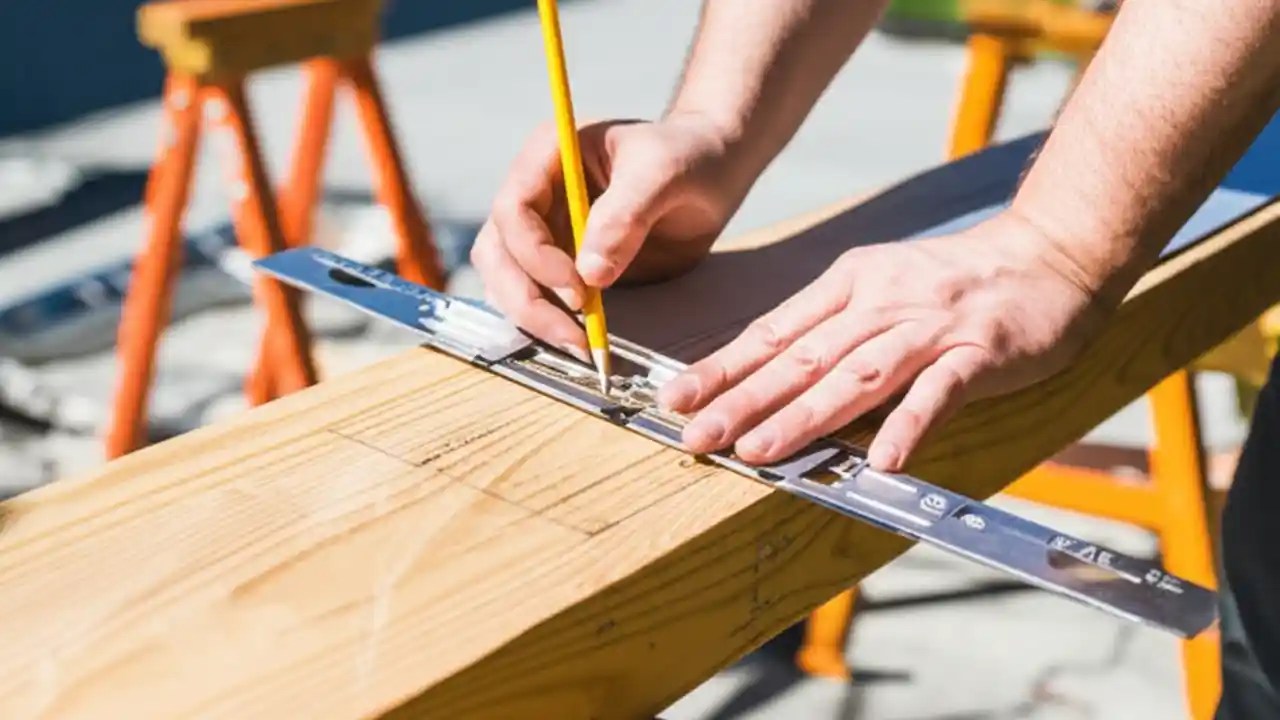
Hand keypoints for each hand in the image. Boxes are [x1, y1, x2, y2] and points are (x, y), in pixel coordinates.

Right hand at [471, 114, 750, 358]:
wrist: (710, 175)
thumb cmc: (687, 156)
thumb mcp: (664, 172)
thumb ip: (626, 214)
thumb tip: (591, 273)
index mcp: (548, 155)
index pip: (513, 209)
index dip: (535, 254)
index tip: (577, 287)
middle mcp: (535, 194)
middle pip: (497, 252)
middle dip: (525, 297)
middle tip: (571, 333)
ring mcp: (543, 232)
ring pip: (505, 280)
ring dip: (531, 316)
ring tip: (579, 343)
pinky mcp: (560, 266)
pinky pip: (535, 298)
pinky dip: (547, 323)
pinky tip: (581, 340)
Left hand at [656, 211, 1119, 470]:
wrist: (1048, 253)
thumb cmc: (954, 282)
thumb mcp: (878, 287)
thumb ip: (832, 329)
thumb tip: (769, 377)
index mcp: (847, 285)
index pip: (773, 333)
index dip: (723, 368)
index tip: (676, 400)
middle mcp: (879, 303)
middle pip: (801, 358)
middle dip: (743, 400)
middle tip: (695, 435)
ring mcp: (929, 327)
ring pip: (856, 374)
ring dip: (804, 415)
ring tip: (758, 451)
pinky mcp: (980, 352)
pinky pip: (940, 391)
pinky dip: (910, 424)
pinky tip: (881, 460)